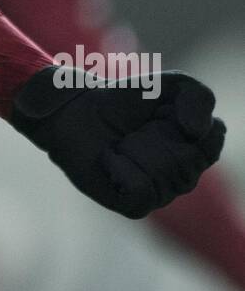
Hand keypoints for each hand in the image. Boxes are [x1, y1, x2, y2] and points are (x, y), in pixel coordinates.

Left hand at [11, 66, 225, 218]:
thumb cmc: (125, 100)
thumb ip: (198, 97)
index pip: (212, 138)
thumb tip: (196, 132)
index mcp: (200, 149)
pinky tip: (110, 159)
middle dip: (154, 134)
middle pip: (187, 159)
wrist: (78, 111)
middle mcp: (185, 176)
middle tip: (134, 129)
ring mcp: (162, 194)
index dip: (183, 119)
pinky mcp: (135, 206)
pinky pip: (140, 190)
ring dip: (135, 149)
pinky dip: (120, 168)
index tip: (160, 110)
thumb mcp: (170, 84)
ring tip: (122, 143)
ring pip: (164, 175)